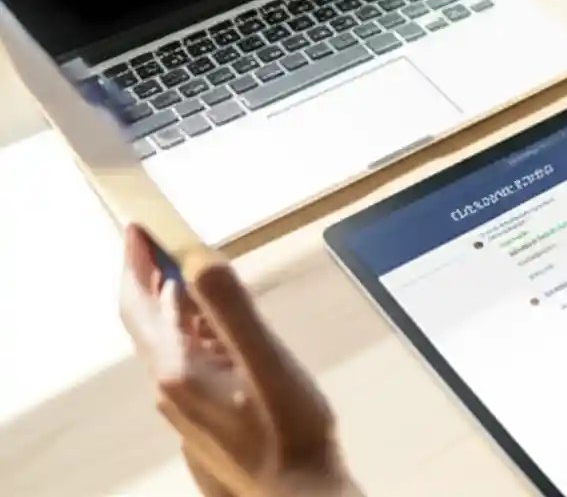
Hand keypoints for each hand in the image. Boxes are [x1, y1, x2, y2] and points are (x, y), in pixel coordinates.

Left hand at [119, 225, 358, 496]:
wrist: (298, 491)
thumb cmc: (290, 432)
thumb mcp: (267, 363)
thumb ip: (233, 311)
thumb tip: (201, 261)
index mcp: (177, 370)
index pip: (141, 304)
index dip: (136, 263)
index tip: (138, 228)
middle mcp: (169, 387)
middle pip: (146, 321)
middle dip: (149, 277)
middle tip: (160, 241)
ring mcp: (183, 404)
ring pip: (167, 341)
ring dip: (175, 303)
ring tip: (194, 273)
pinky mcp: (202, 414)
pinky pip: (185, 360)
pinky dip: (192, 329)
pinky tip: (218, 327)